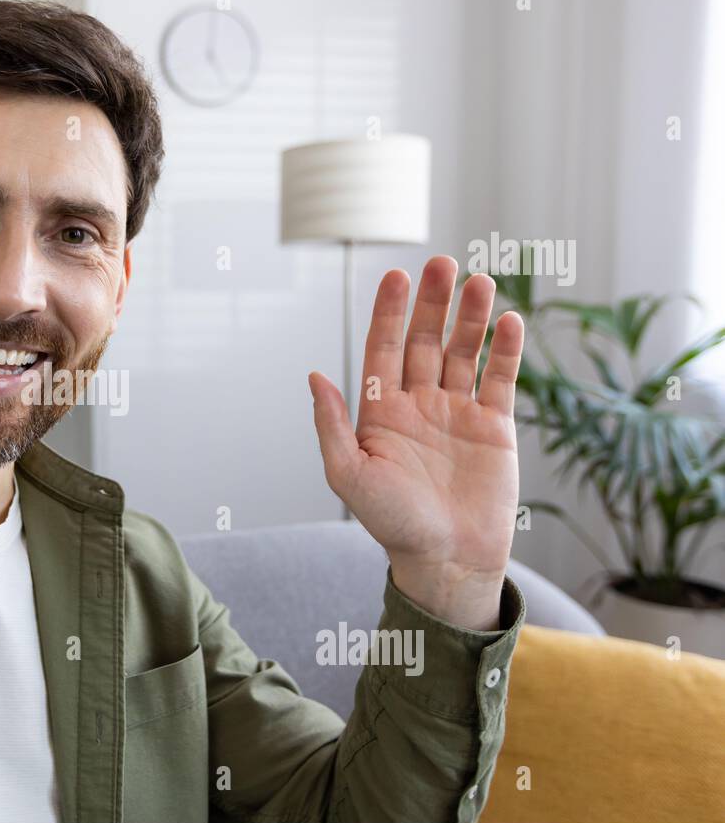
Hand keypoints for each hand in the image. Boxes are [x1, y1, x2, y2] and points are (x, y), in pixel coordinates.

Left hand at [308, 255, 524, 629]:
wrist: (447, 559)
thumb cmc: (393, 523)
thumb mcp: (349, 474)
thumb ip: (332, 424)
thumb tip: (314, 375)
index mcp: (381, 411)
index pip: (384, 349)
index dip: (390, 313)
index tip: (396, 276)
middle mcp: (419, 404)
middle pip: (425, 341)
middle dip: (432, 303)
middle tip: (441, 263)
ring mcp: (458, 412)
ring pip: (463, 352)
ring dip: (470, 317)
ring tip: (479, 281)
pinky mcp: (495, 427)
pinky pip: (501, 380)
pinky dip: (505, 350)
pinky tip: (507, 320)